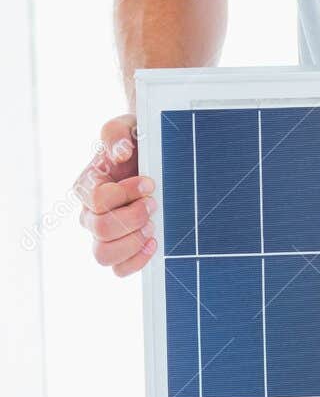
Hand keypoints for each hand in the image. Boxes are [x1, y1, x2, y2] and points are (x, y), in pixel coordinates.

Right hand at [75, 114, 158, 275]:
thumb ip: (116, 134)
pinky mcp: (119, 248)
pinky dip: (136, 261)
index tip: (149, 182)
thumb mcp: (126, 127)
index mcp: (87, 185)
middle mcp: (89, 212)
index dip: (126, 193)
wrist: (149, 157)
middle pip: (100, 229)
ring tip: (152, 225)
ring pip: (103, 255)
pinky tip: (154, 242)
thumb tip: (120, 154)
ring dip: (132, 242)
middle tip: (154, 203)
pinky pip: (118, 269)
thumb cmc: (134, 143)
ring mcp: (102, 234)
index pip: (97, 199)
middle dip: (133, 217)